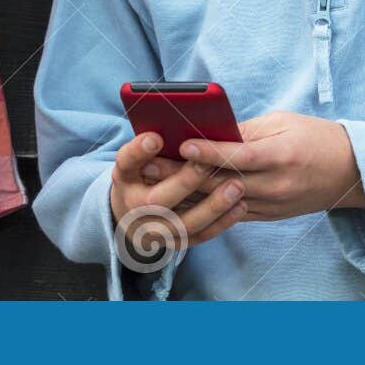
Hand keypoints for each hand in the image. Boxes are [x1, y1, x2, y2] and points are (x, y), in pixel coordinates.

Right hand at [110, 133, 248, 255]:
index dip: (139, 151)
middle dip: (185, 181)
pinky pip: (200, 234)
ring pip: (184, 222)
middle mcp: (134, 206)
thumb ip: (154, 143)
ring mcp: (154, 229)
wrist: (132, 216)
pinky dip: (221, 222)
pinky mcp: (175, 242)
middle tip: (208, 164)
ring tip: (236, 186)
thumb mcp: (138, 157)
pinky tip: (240, 205)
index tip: (156, 137)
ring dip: (213, 205)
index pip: (126, 161)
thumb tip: (181, 122)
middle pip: (158, 199)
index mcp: (124, 176)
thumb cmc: (142, 174)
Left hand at [139, 111, 364, 220]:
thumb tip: (209, 130)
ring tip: (156, 182)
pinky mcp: (271, 216)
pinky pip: (233, 213)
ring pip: (223, 201)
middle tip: (150, 164)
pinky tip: (181, 198)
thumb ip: (247, 130)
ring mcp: (273, 205)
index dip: (209, 151)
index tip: (181, 144)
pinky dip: (207, 205)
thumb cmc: (317, 138)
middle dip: (183, 174)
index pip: (240, 156)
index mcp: (283, 156)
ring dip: (187, 192)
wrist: (352, 172)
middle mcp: (277, 185)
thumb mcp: (284, 123)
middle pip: (223, 181)